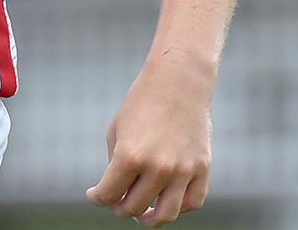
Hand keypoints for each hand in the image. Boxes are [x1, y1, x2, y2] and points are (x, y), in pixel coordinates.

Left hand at [86, 60, 213, 224]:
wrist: (178, 81)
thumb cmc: (141, 103)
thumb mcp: (117, 132)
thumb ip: (115, 166)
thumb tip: (117, 195)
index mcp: (130, 157)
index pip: (109, 195)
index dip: (97, 198)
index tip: (95, 195)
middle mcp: (158, 168)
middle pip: (134, 208)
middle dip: (120, 207)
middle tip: (117, 200)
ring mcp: (183, 170)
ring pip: (166, 215)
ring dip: (150, 219)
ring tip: (143, 214)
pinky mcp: (202, 168)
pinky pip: (192, 202)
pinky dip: (179, 207)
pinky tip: (167, 199)